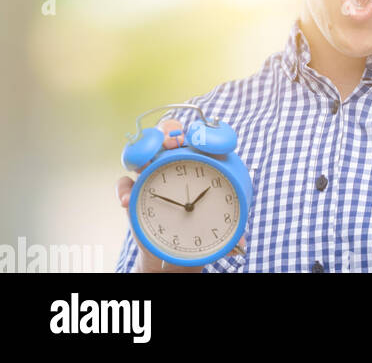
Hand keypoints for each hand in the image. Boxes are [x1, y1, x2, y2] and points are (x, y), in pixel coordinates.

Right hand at [115, 123, 244, 273]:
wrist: (179, 245)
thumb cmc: (204, 227)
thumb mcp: (223, 226)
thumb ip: (233, 229)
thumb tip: (242, 241)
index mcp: (203, 163)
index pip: (205, 138)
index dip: (206, 134)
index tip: (205, 142)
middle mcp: (176, 163)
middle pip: (169, 133)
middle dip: (170, 132)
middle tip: (174, 143)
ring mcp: (153, 174)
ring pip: (142, 149)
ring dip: (142, 149)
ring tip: (145, 161)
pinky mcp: (136, 191)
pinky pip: (124, 183)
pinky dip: (124, 189)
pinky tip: (128, 200)